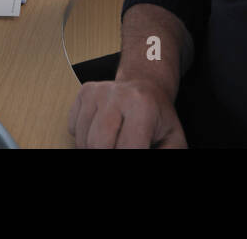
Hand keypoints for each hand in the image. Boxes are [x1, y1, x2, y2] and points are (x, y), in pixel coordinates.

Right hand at [68, 79, 187, 147]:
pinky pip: (73, 128)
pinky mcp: (84, 92)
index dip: (128, 155)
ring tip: (113, 143)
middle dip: (108, 154)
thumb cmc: (158, 116)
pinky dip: (84, 138)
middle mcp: (118, 94)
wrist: (146, 85)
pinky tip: (102, 131)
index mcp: (142, 106)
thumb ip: (166, 154)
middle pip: (98, 145)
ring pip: (83, 140)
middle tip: (120, 148)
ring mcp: (98, 91)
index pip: (127, 148)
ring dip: (94, 149)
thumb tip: (149, 161)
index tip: (134, 151)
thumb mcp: (173, 138)